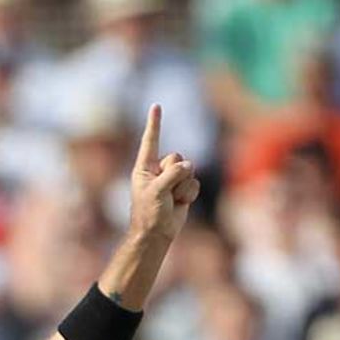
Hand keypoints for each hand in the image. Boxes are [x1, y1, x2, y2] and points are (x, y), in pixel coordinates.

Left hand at [128, 105, 199, 243]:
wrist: (157, 234)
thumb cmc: (149, 213)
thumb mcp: (157, 190)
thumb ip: (172, 174)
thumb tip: (189, 166)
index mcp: (144, 167)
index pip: (151, 140)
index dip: (155, 123)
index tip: (156, 106)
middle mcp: (158, 169)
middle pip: (176, 157)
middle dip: (175, 175)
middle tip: (165, 193)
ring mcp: (172, 178)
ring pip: (189, 170)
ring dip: (182, 187)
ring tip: (171, 201)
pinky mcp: (183, 188)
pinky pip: (194, 183)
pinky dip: (189, 194)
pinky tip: (180, 204)